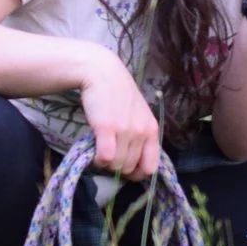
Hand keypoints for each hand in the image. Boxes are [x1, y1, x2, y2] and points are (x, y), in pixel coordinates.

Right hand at [79, 52, 160, 177]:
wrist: (102, 72)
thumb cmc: (119, 95)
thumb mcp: (139, 115)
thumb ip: (140, 137)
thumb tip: (132, 164)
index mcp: (152, 130)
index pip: (150, 168)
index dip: (136, 173)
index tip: (125, 168)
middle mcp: (141, 132)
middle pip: (129, 168)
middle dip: (117, 167)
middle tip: (109, 153)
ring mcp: (125, 130)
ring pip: (116, 165)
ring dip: (105, 163)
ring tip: (100, 148)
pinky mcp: (106, 128)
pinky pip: (104, 158)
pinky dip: (97, 159)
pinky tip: (94, 149)